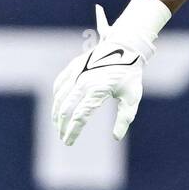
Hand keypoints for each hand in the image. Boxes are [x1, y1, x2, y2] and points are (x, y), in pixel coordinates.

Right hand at [52, 5, 145, 144]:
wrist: (126, 47)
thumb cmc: (130, 75)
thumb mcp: (132, 98)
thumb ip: (124, 119)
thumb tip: (116, 138)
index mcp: (97, 90)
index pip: (80, 116)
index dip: (73, 131)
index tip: (68, 142)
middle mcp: (83, 81)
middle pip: (65, 109)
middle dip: (62, 125)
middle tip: (63, 137)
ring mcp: (76, 72)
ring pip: (59, 97)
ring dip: (56, 113)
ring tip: (58, 125)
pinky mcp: (74, 66)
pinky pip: (59, 83)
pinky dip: (57, 96)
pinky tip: (58, 105)